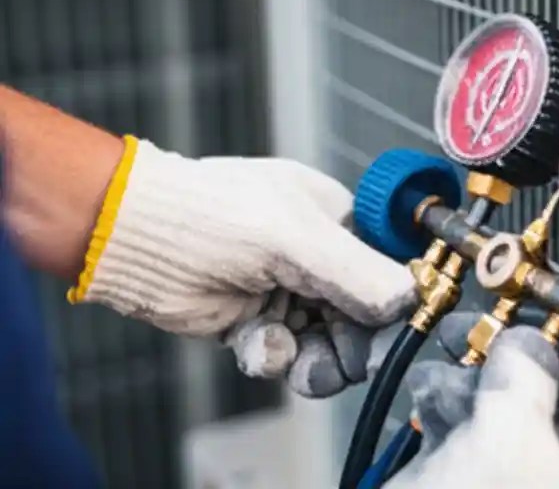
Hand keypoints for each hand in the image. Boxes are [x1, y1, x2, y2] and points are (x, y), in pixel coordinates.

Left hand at [71, 138, 416, 395]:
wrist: (132, 240)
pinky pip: (288, 353)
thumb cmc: (207, 214)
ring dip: (318, 358)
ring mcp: (286, 289)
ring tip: (298, 362)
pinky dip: (277, 356)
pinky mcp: (255, 321)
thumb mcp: (293, 237)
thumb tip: (408, 298)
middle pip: (362, 311)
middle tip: (348, 359)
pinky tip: (259, 345)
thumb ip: (354, 271)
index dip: (392, 300)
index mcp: (335, 219)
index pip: (386, 265)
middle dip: (354, 340)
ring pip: (328, 341)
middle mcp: (316, 255)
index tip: (391, 328)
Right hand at [382, 314, 558, 488]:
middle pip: (552, 365)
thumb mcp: (509, 444)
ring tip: (451, 372)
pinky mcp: (462, 464)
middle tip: (488, 322)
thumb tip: (526, 340)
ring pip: (500, 381)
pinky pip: (460, 407)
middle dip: (515, 340)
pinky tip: (431, 405)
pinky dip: (443, 394)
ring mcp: (511, 458)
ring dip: (471, 363)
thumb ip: (524, 378)